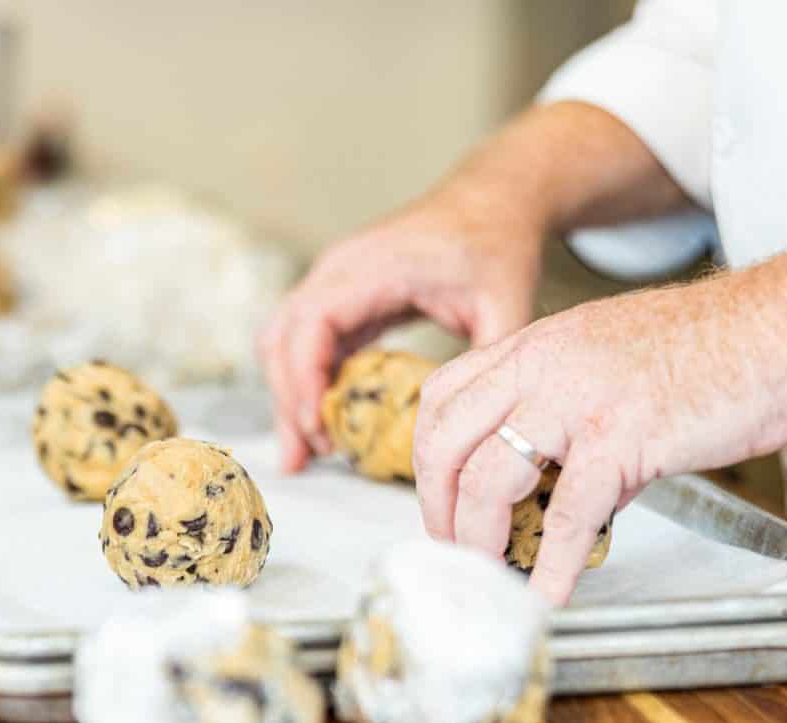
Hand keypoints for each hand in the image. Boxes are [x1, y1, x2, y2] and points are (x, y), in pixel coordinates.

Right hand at [258, 185, 544, 471]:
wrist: (493, 202)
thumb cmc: (496, 244)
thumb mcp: (505, 305)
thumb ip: (485, 362)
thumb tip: (468, 425)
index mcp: (374, 266)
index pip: (312, 322)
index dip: (305, 379)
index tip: (317, 427)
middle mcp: (339, 269)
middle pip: (282, 337)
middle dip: (287, 400)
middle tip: (304, 457)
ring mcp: (334, 281)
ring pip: (283, 341)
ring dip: (288, 395)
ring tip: (305, 452)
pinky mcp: (341, 298)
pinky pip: (304, 342)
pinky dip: (305, 382)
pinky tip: (321, 423)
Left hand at [412, 274, 786, 604]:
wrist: (784, 326)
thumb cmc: (716, 346)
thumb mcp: (614, 362)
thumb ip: (574, 419)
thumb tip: (563, 493)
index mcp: (537, 346)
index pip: (444, 395)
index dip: (431, 455)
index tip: (440, 498)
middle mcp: (543, 366)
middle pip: (447, 438)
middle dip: (437, 503)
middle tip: (451, 546)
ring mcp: (578, 400)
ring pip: (490, 475)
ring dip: (478, 536)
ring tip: (486, 571)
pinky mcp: (623, 438)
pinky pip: (569, 514)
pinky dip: (550, 562)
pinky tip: (546, 592)